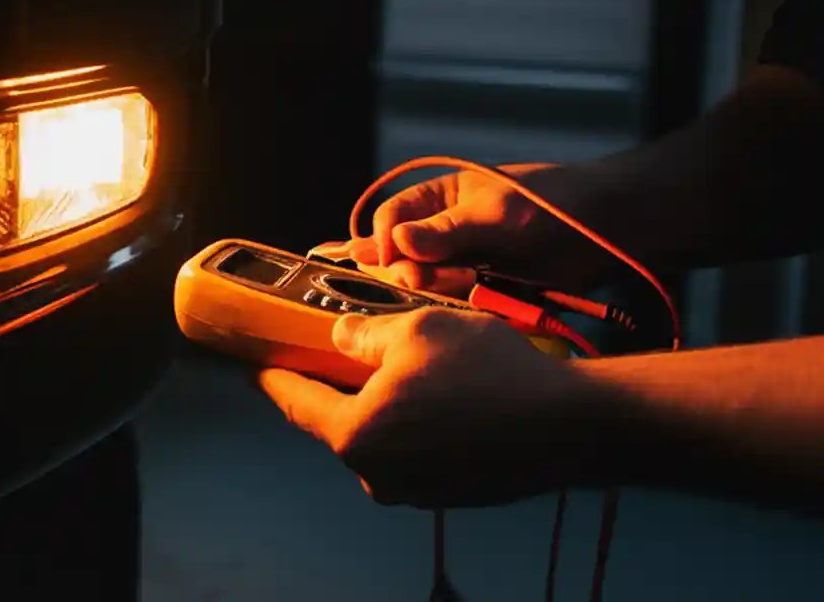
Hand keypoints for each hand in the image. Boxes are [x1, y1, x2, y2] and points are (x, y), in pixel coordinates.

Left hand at [258, 307, 600, 507]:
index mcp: (357, 435)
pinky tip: (436, 392)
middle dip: (333, 385)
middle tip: (331, 351)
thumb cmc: (490, 372)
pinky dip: (412, 422)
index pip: (295, 403)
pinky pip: (414, 451)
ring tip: (396, 365)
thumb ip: (365, 333)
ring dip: (380, 403)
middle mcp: (379, 474)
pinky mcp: (449, 494)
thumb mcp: (417, 329)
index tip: (251, 365)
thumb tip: (341, 336)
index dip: (271, 377)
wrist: (571, 425)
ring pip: (380, 436)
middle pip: (338, 422)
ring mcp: (415, 491)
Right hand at [340, 163, 608, 293]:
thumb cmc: (548, 205)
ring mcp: (463, 262)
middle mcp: (444, 231)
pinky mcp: (482, 289)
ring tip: (462, 282)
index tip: (384, 260)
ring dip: (437, 287)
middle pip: (402, 256)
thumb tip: (395, 241)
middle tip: (419, 280)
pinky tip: (470, 298)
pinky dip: (458, 305)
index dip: (382, 240)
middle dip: (408, 269)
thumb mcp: (495, 214)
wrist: (607, 232)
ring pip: (427, 283)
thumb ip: (445, 231)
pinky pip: (455, 302)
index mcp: (439, 199)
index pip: (391, 218)